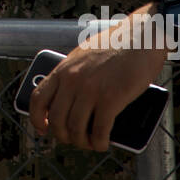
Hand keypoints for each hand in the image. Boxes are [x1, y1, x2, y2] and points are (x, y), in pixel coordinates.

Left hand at [29, 15, 167, 152]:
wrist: (143, 35)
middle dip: (64, 136)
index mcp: (63, 68)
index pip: (38, 99)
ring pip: (76, 129)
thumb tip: (74, 99)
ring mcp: (90, 89)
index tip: (44, 130)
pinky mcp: (111, 98)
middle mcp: (72, 80)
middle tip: (75, 139)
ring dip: (83, 142)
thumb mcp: (84, 55)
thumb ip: (75, 73)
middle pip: (57, 120)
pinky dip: (100, 142)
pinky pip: (99, 130)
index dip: (37, 119)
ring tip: (91, 143)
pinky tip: (103, 144)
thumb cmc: (118, 44)